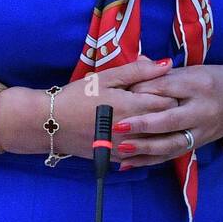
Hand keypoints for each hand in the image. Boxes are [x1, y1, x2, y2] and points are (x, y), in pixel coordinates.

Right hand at [22, 56, 178, 161]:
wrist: (52, 123)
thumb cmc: (78, 96)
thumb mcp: (107, 77)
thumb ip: (138, 70)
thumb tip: (166, 63)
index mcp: (133, 107)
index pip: (170, 102)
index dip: (170, 94)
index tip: (164, 88)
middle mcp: (134, 130)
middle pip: (166, 122)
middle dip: (167, 111)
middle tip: (159, 100)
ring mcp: (127, 147)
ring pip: (157, 141)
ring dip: (158, 129)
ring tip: (150, 117)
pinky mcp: (118, 158)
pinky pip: (143, 155)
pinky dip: (146, 144)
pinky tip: (140, 134)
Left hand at [113, 63, 222, 167]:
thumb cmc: (213, 79)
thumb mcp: (192, 70)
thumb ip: (163, 72)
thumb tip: (136, 61)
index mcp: (198, 84)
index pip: (165, 88)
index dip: (141, 91)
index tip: (119, 94)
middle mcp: (202, 109)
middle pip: (170, 120)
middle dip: (143, 124)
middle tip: (118, 126)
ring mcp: (203, 130)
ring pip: (172, 143)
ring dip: (145, 148)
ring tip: (122, 148)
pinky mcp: (200, 144)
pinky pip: (173, 155)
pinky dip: (150, 160)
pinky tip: (130, 163)